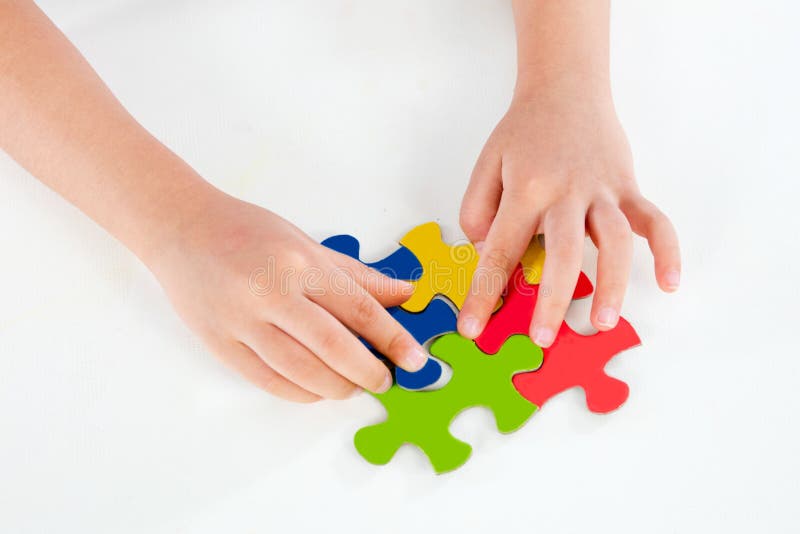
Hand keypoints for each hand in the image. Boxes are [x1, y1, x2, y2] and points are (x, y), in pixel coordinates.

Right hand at [146, 191, 428, 401]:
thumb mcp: (307, 243)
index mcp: (300, 262)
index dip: (392, 338)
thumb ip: (357, 274)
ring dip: (336, 387)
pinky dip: (300, 392)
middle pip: (333, 346)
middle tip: (386, 380)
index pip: (359, 308)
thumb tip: (404, 293)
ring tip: (354, 387)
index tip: (415, 359)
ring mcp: (243, 322)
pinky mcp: (220, 344)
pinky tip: (317, 390)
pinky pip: (268, 380)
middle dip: (368, 371)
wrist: (181, 230)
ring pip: (300, 371)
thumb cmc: (247, 232)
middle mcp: (272, 293)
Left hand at [458, 86, 680, 346]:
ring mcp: (602, 191)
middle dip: (551, 300)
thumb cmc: (523, 132)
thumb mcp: (486, 165)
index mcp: (525, 190)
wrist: (566, 88)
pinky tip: (669, 281)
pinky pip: (655, 220)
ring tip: (603, 323)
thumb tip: (487, 253)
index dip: (484, 293)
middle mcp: (566, 192)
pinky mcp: (628, 188)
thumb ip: (477, 210)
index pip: (499, 251)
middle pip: (560, 253)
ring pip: (615, 241)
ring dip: (612, 284)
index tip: (471, 328)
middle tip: (542, 340)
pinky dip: (668, 250)